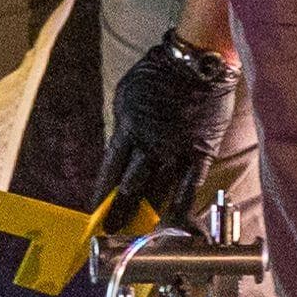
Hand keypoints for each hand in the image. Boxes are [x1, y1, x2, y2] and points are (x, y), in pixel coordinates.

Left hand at [95, 32, 239, 231]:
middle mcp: (150, 144)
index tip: (95, 216)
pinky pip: (190, 185)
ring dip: (148, 215)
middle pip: (131, 187)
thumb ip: (123, 127)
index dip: (101, 197)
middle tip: (113, 232)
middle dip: (120, 213)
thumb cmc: (158, 73)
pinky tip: (174, 224)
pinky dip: (181, 206)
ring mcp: (177, 150)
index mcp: (127, 129)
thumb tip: (118, 152)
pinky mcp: (201, 152)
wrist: (196, 61)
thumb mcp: (126, 96)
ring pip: (160, 191)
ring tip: (140, 235)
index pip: (110, 171)